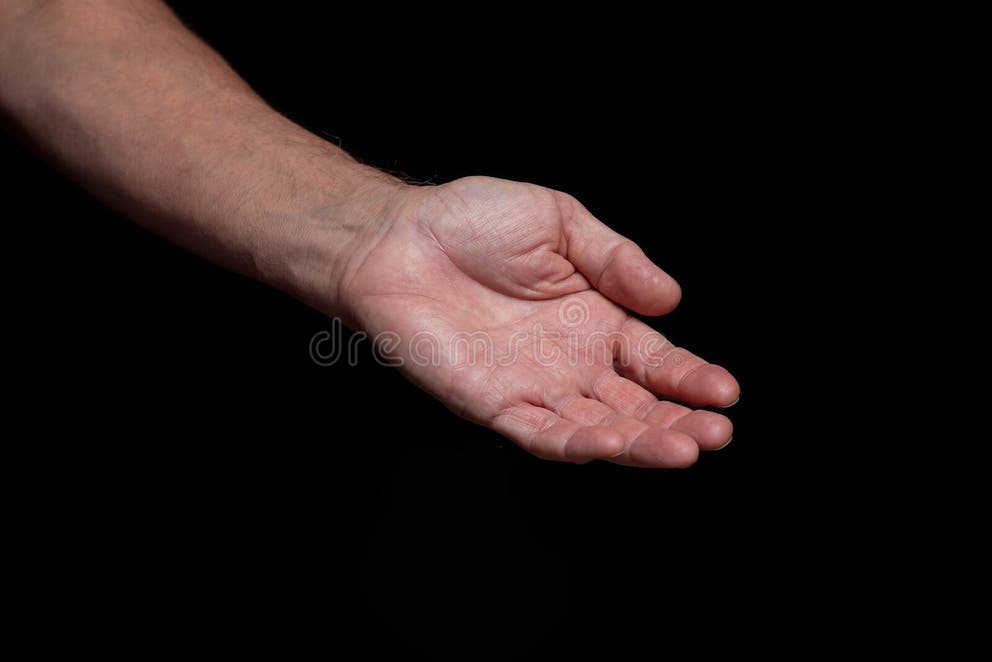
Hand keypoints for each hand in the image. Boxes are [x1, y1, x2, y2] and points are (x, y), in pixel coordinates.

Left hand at [336, 177, 738, 467]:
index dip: (691, 379)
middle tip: (716, 435)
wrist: (399, 237)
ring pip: (596, 430)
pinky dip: (576, 444)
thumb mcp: (560, 222)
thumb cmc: (473, 222)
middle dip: (677, 422)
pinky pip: (540, 433)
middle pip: (635, 406)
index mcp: (596, 321)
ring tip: (682, 448)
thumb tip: (672, 297)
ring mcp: (534, 388)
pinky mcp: (492, 404)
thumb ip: (616, 260)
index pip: (655, 362)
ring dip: (639, 444)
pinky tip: (612, 444)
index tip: (725, 392)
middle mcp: (572, 363)